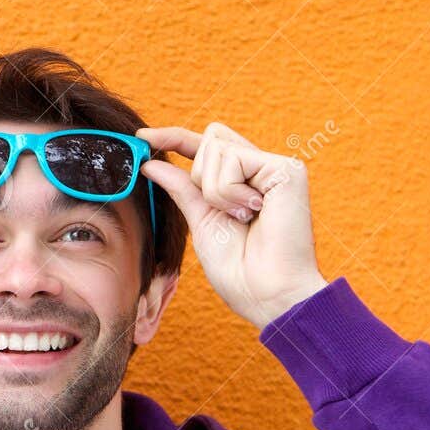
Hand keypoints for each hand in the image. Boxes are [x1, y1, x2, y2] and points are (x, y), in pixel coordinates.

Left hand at [138, 122, 328, 330]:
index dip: (174, 138)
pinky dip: (229, 192)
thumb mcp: (201, 220)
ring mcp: (275, 167)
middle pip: (209, 139)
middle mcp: (261, 169)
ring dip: (215, 192)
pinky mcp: (287, 168)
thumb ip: (181, 188)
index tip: (143, 136)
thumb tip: (151, 163)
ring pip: (216, 149)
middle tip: (224, 213)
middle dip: (200, 176)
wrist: (265, 294)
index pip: (204, 146)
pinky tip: (252, 212)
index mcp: (242, 182)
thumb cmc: (238, 269)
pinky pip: (233, 160)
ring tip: (242, 218)